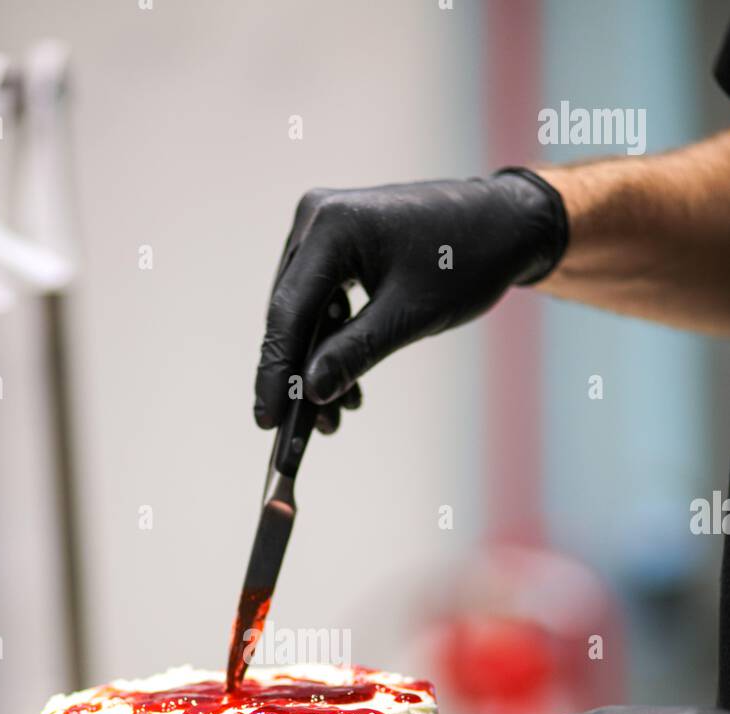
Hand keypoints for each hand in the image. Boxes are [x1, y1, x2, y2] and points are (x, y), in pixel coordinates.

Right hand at [254, 169, 566, 433]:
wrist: (506, 224)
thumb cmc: (466, 261)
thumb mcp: (410, 316)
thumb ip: (355, 352)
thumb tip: (311, 391)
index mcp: (331, 226)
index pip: (288, 311)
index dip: (275, 372)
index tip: (267, 421)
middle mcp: (316, 220)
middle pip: (290, 313)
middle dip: (297, 376)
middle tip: (298, 433)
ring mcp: (324, 228)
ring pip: (304, 313)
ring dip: (316, 366)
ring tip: (334, 418)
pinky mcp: (338, 244)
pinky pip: (322, 301)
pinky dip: (332, 344)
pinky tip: (346, 387)